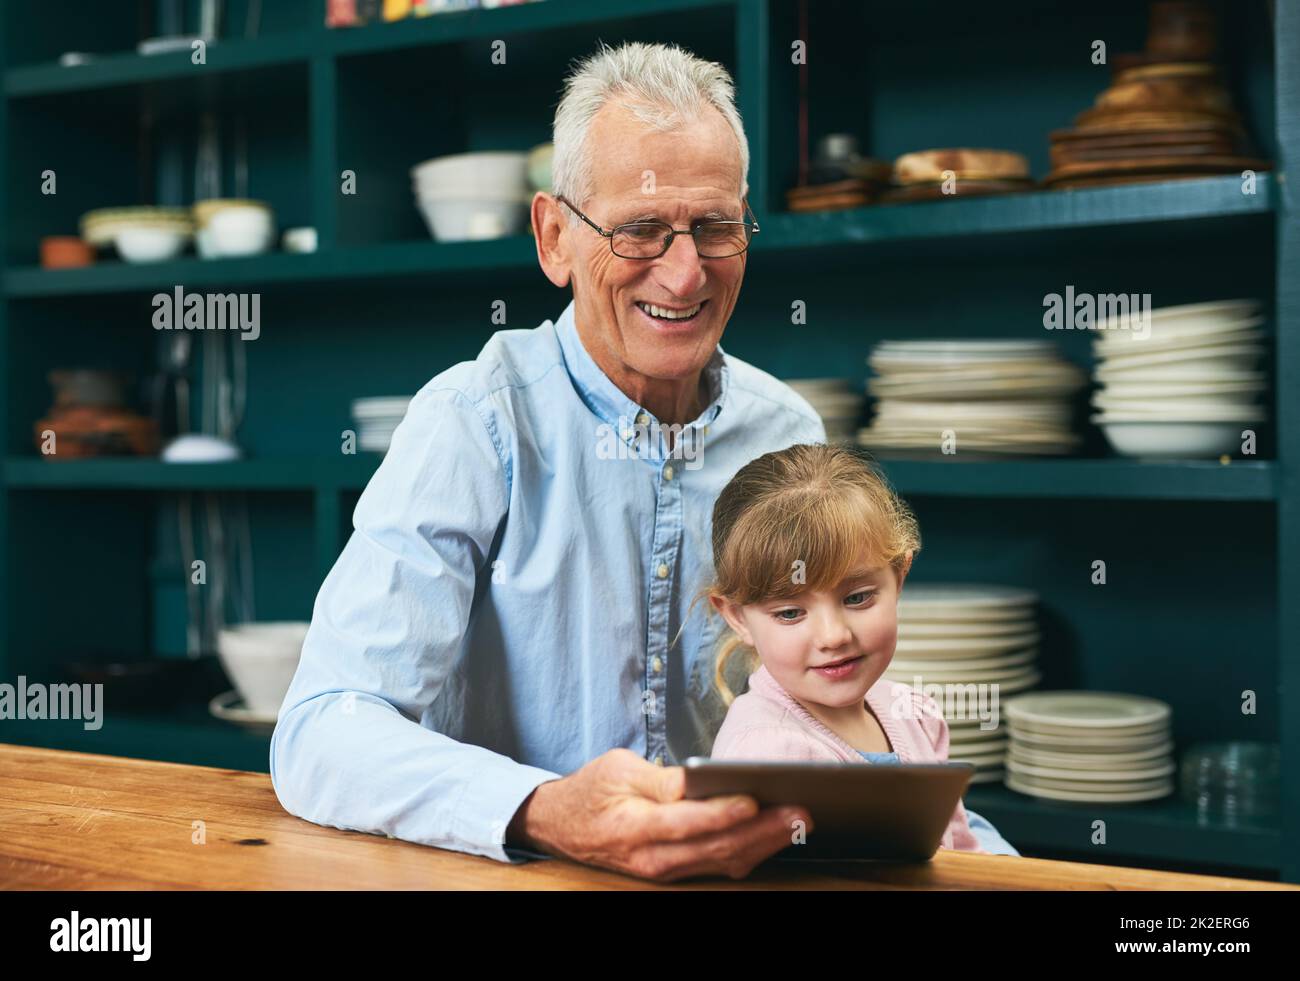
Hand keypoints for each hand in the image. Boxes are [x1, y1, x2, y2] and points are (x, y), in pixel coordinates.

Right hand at [507, 748, 811, 881]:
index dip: (722, 813)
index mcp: (635, 827)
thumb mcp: (618, 770)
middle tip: (798, 812)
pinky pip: (718, 866)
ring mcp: (666, 870)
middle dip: (762, 831)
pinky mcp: (675, 872)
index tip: (753, 799)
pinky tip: (774, 836)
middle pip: (716, 847)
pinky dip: (750, 852)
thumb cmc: (592, 791)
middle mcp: (654, 858)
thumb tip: (695, 780)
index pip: (686, 823)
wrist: (563, 826)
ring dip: (765, 843)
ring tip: (797, 822)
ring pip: (724, 862)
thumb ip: (658, 779)